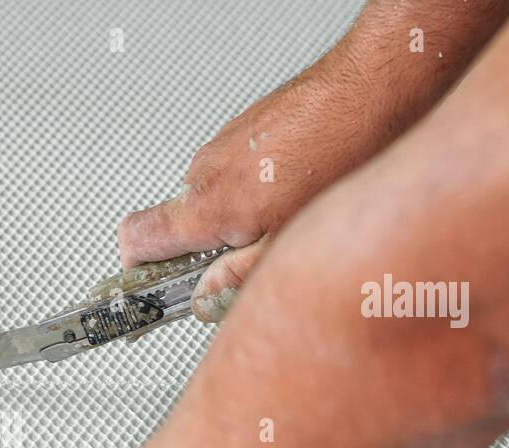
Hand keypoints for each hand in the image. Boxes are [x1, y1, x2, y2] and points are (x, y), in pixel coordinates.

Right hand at [118, 48, 387, 319]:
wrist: (373, 86)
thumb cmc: (344, 152)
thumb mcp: (293, 240)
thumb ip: (238, 275)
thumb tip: (204, 300)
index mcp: (210, 207)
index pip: (135, 238)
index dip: (136, 267)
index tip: (151, 285)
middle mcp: (206, 172)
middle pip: (179, 225)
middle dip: (208, 246)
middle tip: (252, 255)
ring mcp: (222, 145)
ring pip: (212, 198)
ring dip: (239, 214)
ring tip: (289, 213)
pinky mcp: (244, 128)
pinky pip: (235, 171)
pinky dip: (256, 186)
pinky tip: (298, 186)